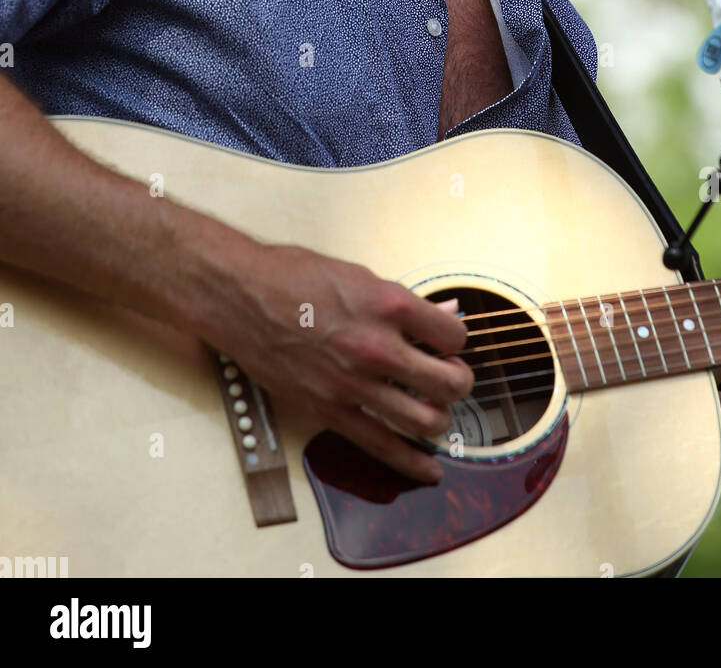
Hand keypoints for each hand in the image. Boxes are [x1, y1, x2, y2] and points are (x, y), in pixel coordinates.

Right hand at [207, 240, 474, 483]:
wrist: (240, 296)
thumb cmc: (292, 276)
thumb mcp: (358, 275)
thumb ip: (402, 301)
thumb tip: (441, 314)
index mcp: (388, 305)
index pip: (453, 335)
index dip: (457, 340)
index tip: (449, 343)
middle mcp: (377, 347)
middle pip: (448, 383)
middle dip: (458, 383)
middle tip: (451, 378)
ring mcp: (353, 383)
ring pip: (425, 420)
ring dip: (439, 418)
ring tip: (434, 409)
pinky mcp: (329, 409)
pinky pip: (382, 445)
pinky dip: (412, 461)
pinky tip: (428, 467)